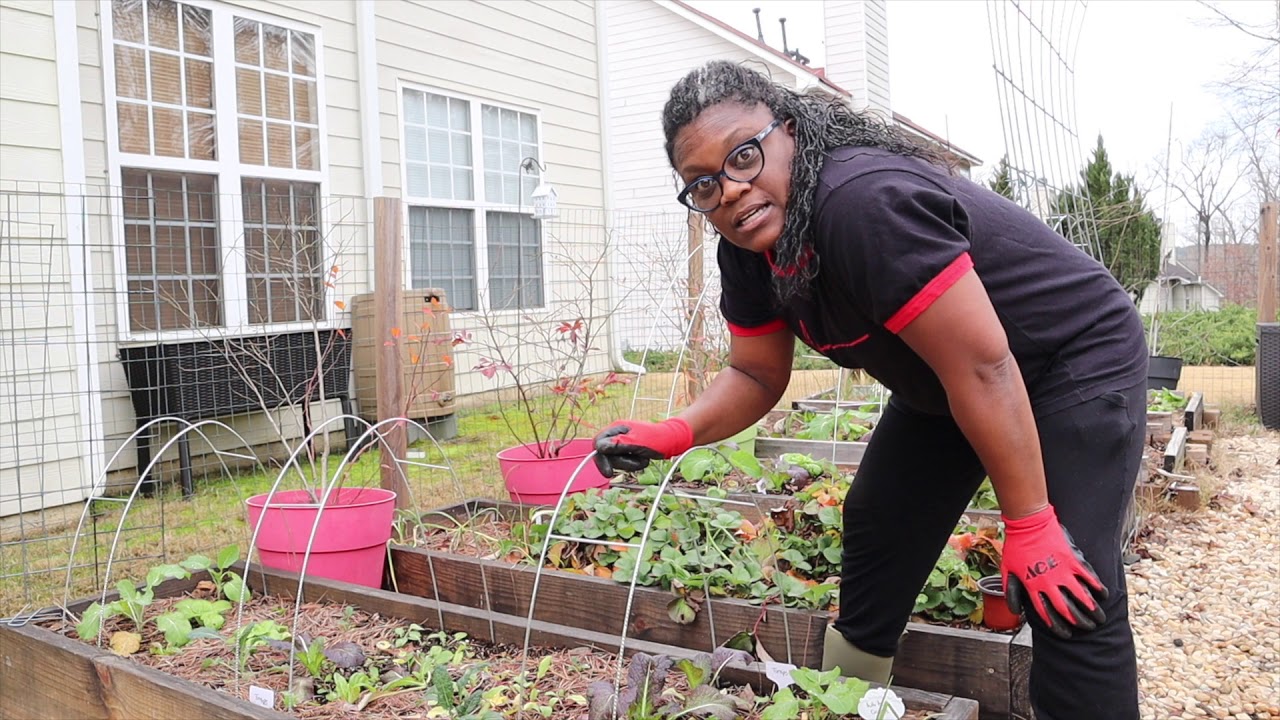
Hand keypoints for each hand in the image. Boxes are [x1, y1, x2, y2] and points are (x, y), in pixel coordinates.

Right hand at [592, 418, 693, 476]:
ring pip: (615, 461)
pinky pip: (624, 463)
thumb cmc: (657, 438)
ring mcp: (622, 444)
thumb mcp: (637, 442)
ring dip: (629, 464)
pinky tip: (643, 459)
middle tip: (635, 464)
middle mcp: (617, 435)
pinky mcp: (628, 452)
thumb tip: (599, 447)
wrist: (673, 441)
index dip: (601, 458)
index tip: (609, 473)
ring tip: (643, 459)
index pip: (598, 443)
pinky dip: (634, 465)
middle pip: (605, 454)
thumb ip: (617, 444)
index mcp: (616, 428)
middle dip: (620, 463)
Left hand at [1001, 505, 1107, 638]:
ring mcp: (1062, 571)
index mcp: (1033, 586)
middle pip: (1066, 608)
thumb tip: (1015, 610)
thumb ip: (1012, 592)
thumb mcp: (1007, 570)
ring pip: (1080, 596)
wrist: (1028, 524)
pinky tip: (1103, 594)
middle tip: (1088, 628)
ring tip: (1099, 618)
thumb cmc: (1017, 546)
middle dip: (1078, 621)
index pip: (1045, 612)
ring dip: (1091, 609)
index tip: (1065, 633)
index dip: (1056, 625)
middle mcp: (1049, 582)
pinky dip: (1097, 587)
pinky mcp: (1072, 560)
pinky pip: (1088, 577)